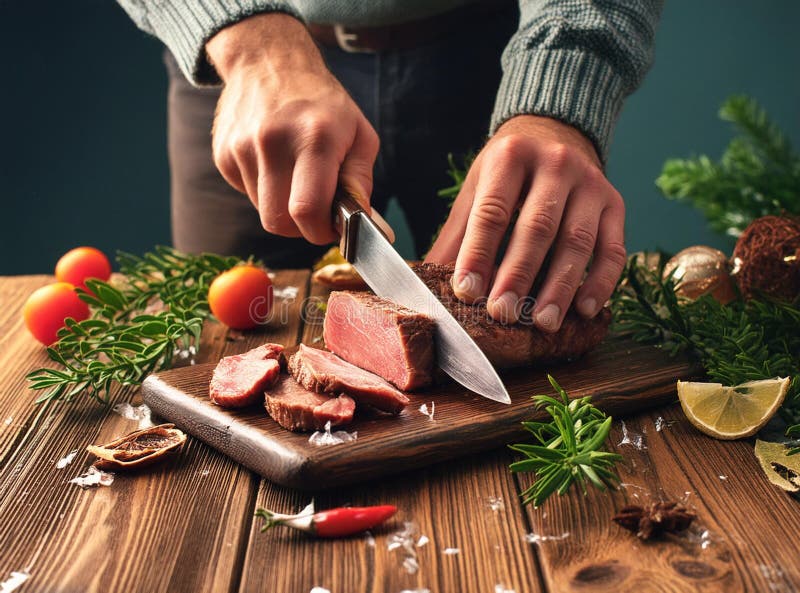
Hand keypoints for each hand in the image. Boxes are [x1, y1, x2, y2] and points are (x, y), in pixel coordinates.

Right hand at [206, 13, 378, 243]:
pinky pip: (247, 194)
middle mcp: (273, 142)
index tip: (330, 228)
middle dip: (300, 228)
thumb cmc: (324, 104)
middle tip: (315, 211)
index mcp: (315, 138)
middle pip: (278, 222)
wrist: (269, 61)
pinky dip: (264, 192)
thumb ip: (361, 183)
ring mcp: (242, 148)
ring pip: (262, 212)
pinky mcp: (223, 154)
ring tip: (295, 176)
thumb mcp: (360, 135)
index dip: (320, 231)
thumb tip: (367, 228)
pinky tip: (274, 165)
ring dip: (282, 208)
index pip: (307, 210)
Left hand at [425, 115, 625, 331]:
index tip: (467, 292)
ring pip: (577, 241)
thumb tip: (428, 282)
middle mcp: (556, 163)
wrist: (556, 134)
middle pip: (537, 227)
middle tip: (503, 313)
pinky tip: (584, 309)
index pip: (493, 211)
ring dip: (560, 287)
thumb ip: (457, 236)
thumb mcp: (477, 190)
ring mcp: (590, 183)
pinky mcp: (615, 204)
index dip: (478, 253)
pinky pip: (613, 249)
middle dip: (518, 274)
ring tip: (543, 321)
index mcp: (511, 156)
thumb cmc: (508, 173)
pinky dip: (601, 282)